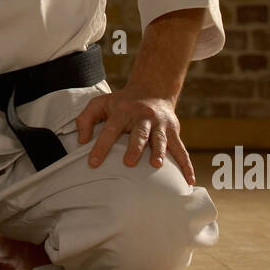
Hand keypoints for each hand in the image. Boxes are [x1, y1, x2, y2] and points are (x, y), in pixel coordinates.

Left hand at [75, 88, 194, 183]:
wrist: (153, 90)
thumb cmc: (121, 103)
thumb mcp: (100, 104)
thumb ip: (86, 119)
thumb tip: (81, 141)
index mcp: (123, 111)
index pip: (110, 129)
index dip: (101, 146)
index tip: (93, 163)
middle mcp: (143, 117)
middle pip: (139, 133)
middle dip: (135, 147)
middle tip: (129, 162)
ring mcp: (160, 124)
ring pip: (160, 139)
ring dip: (159, 152)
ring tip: (156, 165)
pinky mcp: (173, 131)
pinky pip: (181, 149)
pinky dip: (186, 164)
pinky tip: (188, 179)